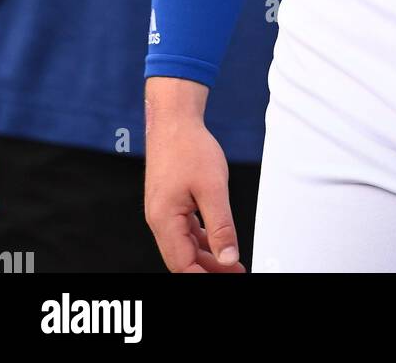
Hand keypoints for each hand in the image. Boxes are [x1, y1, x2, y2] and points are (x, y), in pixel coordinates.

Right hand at [145, 108, 244, 273]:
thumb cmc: (189, 147)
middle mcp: (159, 220)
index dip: (206, 276)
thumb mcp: (213, 188)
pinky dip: (202, 239)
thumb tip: (228, 258)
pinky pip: (185, 230)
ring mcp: (163, 212)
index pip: (183, 265)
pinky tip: (217, 241)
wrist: (174, 120)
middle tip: (236, 272)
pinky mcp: (169, 203)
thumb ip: (221, 226)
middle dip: (209, 270)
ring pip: (184, 246)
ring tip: (231, 262)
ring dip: (207, 256)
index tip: (230, 277)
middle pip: (182, 259)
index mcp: (164, 220)